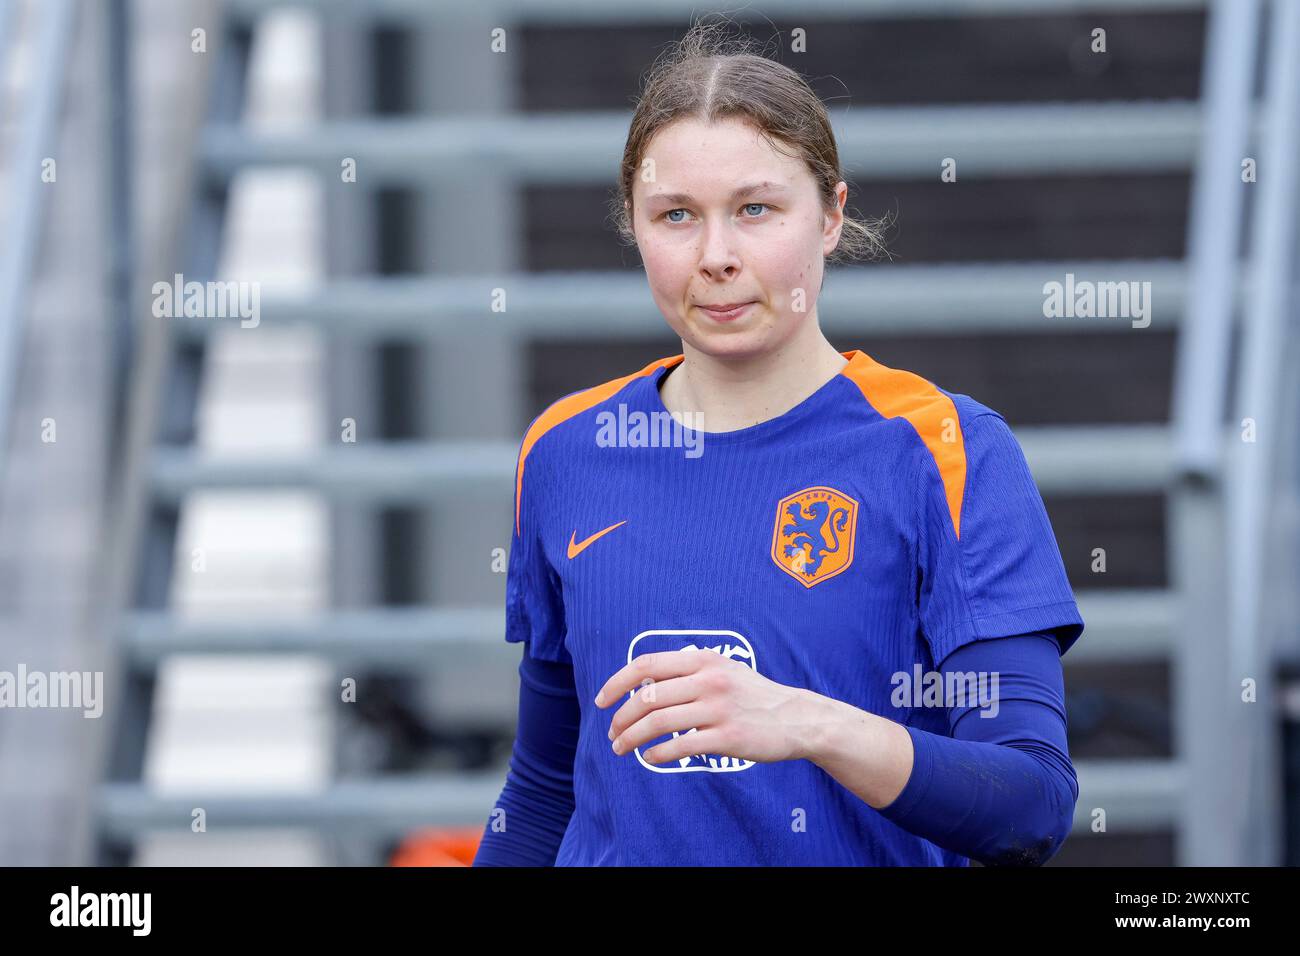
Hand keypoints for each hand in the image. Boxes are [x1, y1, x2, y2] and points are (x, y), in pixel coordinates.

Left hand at [593, 649, 819, 765]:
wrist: (795, 718)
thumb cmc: (752, 694)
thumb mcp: (723, 668)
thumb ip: (687, 670)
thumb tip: (643, 679)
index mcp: (704, 660)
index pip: (646, 664)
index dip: (617, 682)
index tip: (601, 701)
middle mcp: (709, 681)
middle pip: (647, 697)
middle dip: (621, 717)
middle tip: (612, 733)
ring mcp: (719, 709)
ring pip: (658, 723)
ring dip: (631, 738)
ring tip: (621, 748)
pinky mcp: (729, 738)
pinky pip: (681, 747)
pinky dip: (657, 754)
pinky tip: (650, 758)